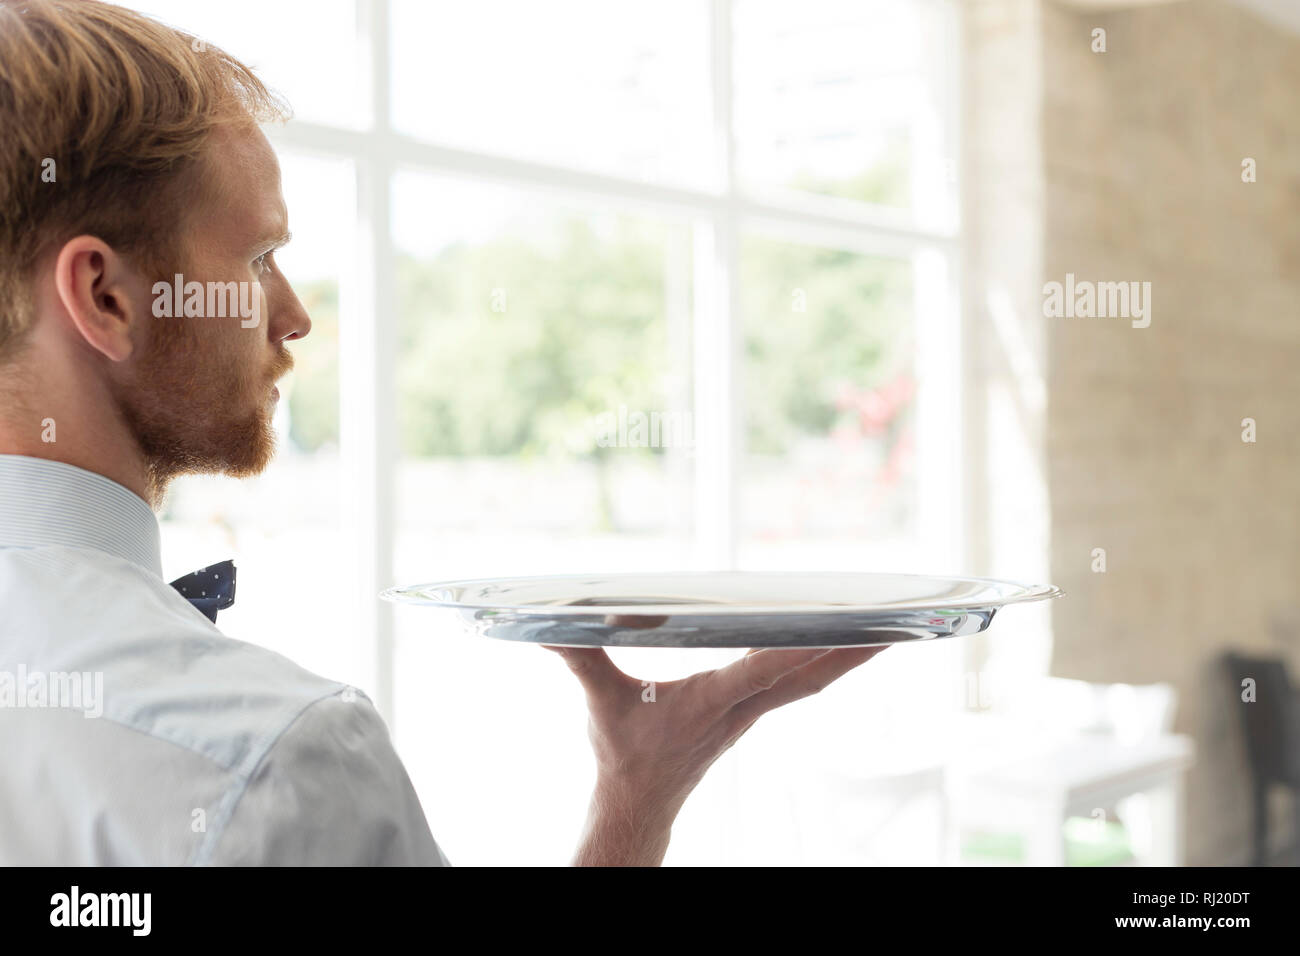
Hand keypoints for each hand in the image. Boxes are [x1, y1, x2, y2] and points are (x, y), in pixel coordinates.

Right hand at [545, 639, 888, 864]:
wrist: (639, 800)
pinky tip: (841, 649)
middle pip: (806, 675)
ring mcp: (750, 711)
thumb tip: (551, 631)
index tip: (829, 628)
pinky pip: (798, 684)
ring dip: (848, 656)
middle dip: (849, 651)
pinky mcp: (749, 712)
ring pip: (810, 680)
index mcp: (709, 702)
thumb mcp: (600, 702)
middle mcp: (739, 706)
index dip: (792, 649)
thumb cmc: (623, 750)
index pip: (758, 669)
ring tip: (886, 630)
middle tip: (893, 622)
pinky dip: (824, 663)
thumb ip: (579, 661)